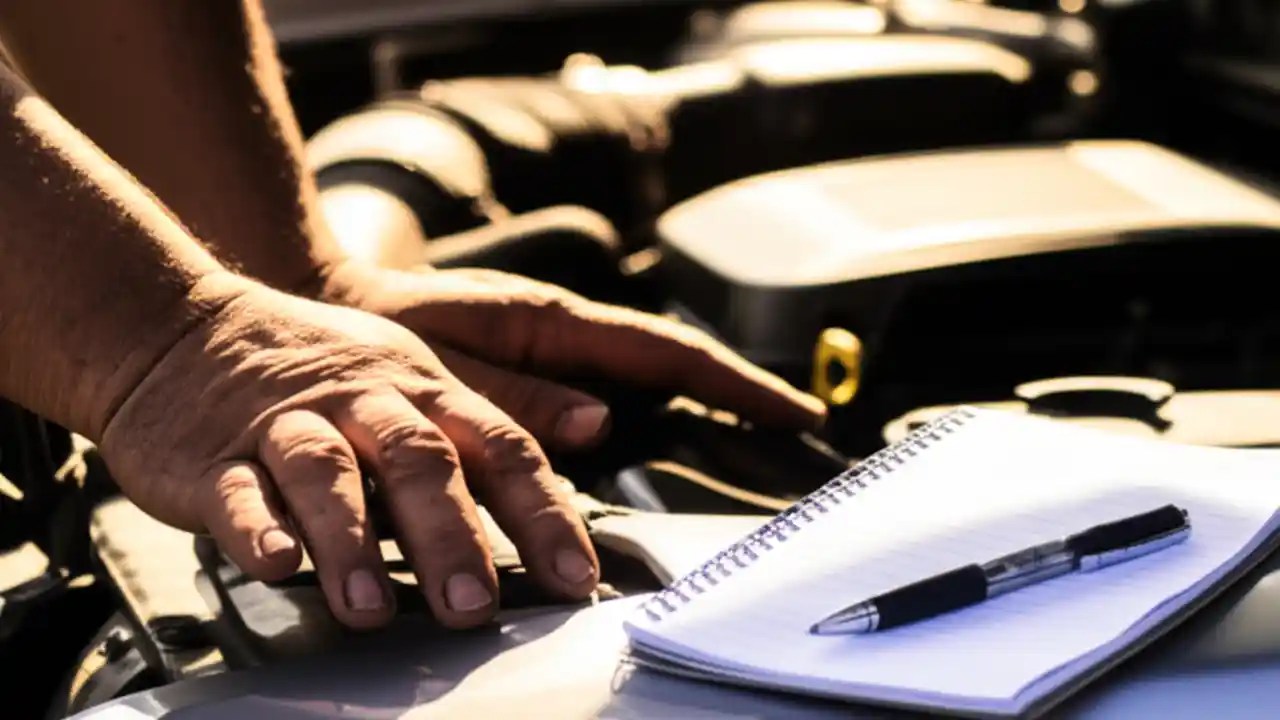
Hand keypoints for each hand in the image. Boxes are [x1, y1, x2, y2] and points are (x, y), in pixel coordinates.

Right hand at [99, 275, 597, 629]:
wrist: (184, 329)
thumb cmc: (322, 371)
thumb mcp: (416, 377)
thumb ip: (495, 417)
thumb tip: (595, 427)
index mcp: (422, 390)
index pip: (498, 446)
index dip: (542, 512)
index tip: (574, 577)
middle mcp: (362, 404)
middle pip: (417, 460)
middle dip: (451, 535)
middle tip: (475, 605)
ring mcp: (285, 426)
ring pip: (326, 474)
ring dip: (351, 540)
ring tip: (372, 608)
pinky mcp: (212, 456)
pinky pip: (236, 489)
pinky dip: (257, 526)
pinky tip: (277, 562)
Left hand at [322, 264, 826, 448]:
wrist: (333, 304)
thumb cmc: (381, 327)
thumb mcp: (441, 365)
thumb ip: (514, 395)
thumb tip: (598, 422)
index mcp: (551, 322)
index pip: (667, 351)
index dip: (735, 383)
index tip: (793, 410)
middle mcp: (566, 335)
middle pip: (674, 366)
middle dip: (737, 397)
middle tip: (795, 437)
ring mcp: (558, 352)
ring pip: (650, 381)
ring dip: (704, 410)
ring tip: (756, 449)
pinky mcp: (541, 372)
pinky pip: (616, 395)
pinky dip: (657, 416)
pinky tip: (674, 452)